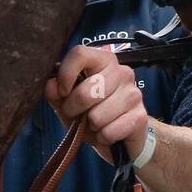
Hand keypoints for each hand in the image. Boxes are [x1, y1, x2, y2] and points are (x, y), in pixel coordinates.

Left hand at [44, 45, 148, 165]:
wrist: (122, 136)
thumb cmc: (93, 114)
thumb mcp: (69, 104)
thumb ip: (56, 94)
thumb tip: (51, 85)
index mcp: (104, 61)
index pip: (80, 53)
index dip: (65, 74)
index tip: (64, 92)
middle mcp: (122, 72)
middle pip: (87, 90)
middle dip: (75, 109)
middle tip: (79, 114)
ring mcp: (134, 93)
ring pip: (97, 115)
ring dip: (91, 126)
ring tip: (97, 123)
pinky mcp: (140, 116)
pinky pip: (109, 132)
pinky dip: (103, 137)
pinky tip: (109, 132)